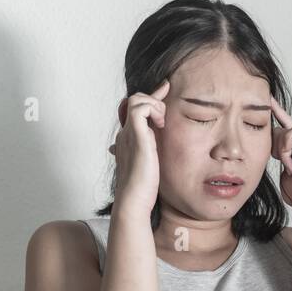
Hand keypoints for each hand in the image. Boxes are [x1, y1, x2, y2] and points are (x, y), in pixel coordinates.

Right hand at [111, 79, 169, 217]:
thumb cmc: (143, 189)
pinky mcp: (135, 136)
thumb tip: (157, 145)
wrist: (134, 201)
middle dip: (153, 98)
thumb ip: (153, 152)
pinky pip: (140, 107)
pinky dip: (152, 108)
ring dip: (153, 103)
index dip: (151, 97)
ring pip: (135, 99)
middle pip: (134, 100)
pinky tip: (161, 125)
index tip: (165, 88)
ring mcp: (128, 134)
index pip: (136, 111)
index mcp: (128, 139)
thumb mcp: (151, 166)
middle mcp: (126, 133)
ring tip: (162, 122)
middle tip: (165, 114)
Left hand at [270, 97, 291, 213]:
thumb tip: (272, 139)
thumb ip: (279, 152)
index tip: (266, 99)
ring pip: (289, 129)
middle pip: (282, 128)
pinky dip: (288, 144)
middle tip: (279, 159)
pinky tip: (289, 158)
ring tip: (286, 162)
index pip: (285, 125)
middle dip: (275, 143)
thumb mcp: (282, 168)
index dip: (276, 112)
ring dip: (282, 146)